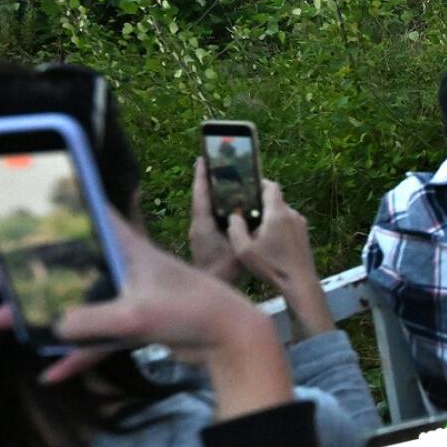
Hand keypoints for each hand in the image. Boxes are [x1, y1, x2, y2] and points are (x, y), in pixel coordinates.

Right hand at [0, 213, 290, 421]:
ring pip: (77, 304)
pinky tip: (51, 374)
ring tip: (1, 325)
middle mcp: (125, 267)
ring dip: (41, 316)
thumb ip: (89, 322)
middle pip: (67, 267)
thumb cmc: (193, 311)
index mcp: (126, 248)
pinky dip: (76, 355)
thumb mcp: (135, 316)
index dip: (47, 216)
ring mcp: (130, 297)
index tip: (11, 219)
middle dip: (27, 275)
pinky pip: (97, 339)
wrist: (234, 338)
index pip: (82, 219)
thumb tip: (50, 330)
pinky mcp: (138, 325)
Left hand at [189, 157, 243, 283]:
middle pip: (202, 197)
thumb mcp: (237, 247)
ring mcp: (200, 232)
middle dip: (209, 181)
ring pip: (206, 207)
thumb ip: (243, 230)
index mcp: (203, 224)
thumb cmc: (224, 270)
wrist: (211, 288)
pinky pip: (210, 216)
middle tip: (218, 164)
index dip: (201, 176)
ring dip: (214, 193)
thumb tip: (248, 211)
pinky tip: (231, 205)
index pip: (200, 194)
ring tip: (227, 179)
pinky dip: (218, 207)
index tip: (203, 158)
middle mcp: (198, 225)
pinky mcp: (204, 239)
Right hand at [228, 181, 332, 334]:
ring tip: (256, 228)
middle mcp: (292, 214)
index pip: (271, 186)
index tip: (247, 188)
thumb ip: (235, 229)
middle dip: (261, 203)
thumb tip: (233, 216)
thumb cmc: (271, 266)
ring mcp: (301, 223)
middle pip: (276, 199)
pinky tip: (269, 240)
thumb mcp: (244, 250)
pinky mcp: (304, 234)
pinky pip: (289, 222)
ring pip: (282, 212)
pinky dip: (279, 225)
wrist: (299, 282)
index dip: (259, 183)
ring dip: (270, 216)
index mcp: (278, 213)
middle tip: (246, 211)